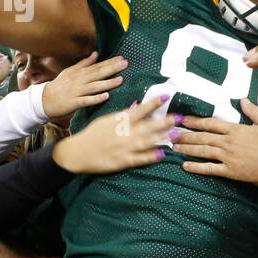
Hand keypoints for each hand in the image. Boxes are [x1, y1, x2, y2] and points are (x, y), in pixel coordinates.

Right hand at [40, 51, 125, 119]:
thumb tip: (96, 53)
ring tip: (120, 80)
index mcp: (79, 73)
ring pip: (94, 87)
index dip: (110, 62)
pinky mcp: (74, 103)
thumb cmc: (60, 85)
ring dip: (108, 83)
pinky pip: (86, 100)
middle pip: (98, 74)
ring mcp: (77, 92)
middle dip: (112, 69)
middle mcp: (79, 81)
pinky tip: (106, 96)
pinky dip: (96, 98)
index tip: (122, 58)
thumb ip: (84, 63)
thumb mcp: (70, 71)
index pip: (97, 66)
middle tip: (125, 64)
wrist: (44, 100)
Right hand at [51, 93, 175, 173]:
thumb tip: (138, 105)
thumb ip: (124, 114)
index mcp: (120, 121)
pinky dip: (150, 157)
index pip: (140, 110)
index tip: (166, 96)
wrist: (77, 152)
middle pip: (148, 126)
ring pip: (147, 142)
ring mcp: (124, 147)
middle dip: (164, 121)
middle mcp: (124, 133)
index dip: (154, 103)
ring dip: (162, 138)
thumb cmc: (93, 134)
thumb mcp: (107, 120)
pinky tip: (162, 154)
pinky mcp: (122, 161)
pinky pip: (139, 159)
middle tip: (180, 117)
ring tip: (176, 134)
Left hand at [174, 98, 257, 182]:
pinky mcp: (231, 171)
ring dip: (187, 149)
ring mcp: (228, 156)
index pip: (210, 123)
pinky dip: (197, 167)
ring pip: (203, 151)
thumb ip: (252, 111)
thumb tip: (243, 100)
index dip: (194, 121)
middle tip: (170, 134)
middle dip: (185, 135)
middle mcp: (228, 141)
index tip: (183, 119)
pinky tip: (186, 166)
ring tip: (174, 148)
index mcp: (235, 129)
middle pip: (202, 137)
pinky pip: (210, 169)